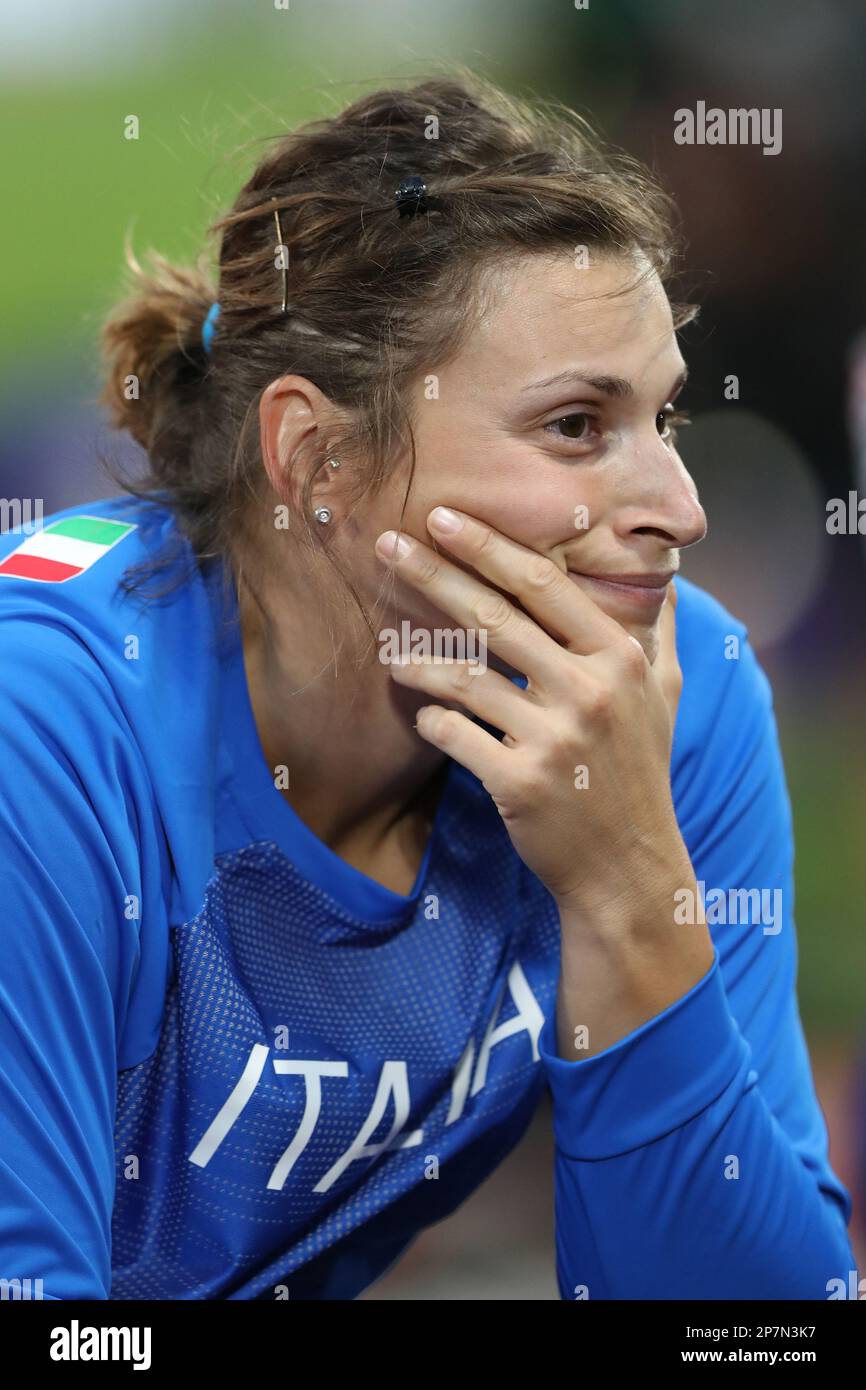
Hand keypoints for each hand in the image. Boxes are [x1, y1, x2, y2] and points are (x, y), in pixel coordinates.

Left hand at [375, 507, 690, 918]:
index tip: (444, 518)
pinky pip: (455, 734)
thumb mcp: (665, 697)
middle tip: (386, 545)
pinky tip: (425, 715)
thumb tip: (666, 577)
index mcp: (619, 659)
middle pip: (494, 616)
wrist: (629, 868)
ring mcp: (554, 738)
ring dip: (417, 659)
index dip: (490, 547)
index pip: (545, 584)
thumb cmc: (640, 773)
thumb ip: (658, 633)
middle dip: (434, 574)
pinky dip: (432, 720)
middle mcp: (589, 691)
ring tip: (389, 652)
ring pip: (464, 677)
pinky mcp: (520, 783)